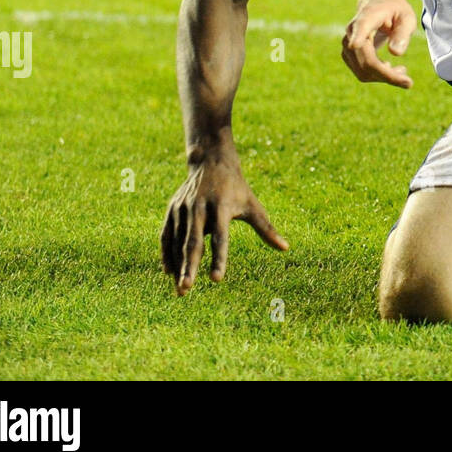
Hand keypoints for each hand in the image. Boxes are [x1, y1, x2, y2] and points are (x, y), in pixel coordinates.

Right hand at [161, 143, 287, 295]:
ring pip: (177, 242)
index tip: (217, 280)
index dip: (218, 259)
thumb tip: (285, 248)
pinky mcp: (172, 209)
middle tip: (186, 289)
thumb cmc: (236, 188)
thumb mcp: (251, 205)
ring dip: (177, 266)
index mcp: (221, 207)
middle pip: (193, 242)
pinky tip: (170, 272)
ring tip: (181, 290)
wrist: (211, 161)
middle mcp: (199, 208)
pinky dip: (166, 254)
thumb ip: (265, 228)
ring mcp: (183, 208)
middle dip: (189, 267)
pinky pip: (166, 235)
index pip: (220, 238)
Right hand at [341, 0, 415, 87]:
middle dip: (388, 76)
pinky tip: (390, 67)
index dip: (357, 37)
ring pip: (363, 71)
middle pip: (366, 61)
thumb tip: (395, 53)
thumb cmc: (395, 10)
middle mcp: (352, 31)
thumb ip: (403, 33)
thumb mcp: (406, 17)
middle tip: (408, 82)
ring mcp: (347, 44)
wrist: (379, 3)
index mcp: (367, 17)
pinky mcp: (348, 55)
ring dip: (384, 77)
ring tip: (402, 70)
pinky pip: (361, 72)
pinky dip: (378, 76)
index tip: (355, 44)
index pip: (360, 28)